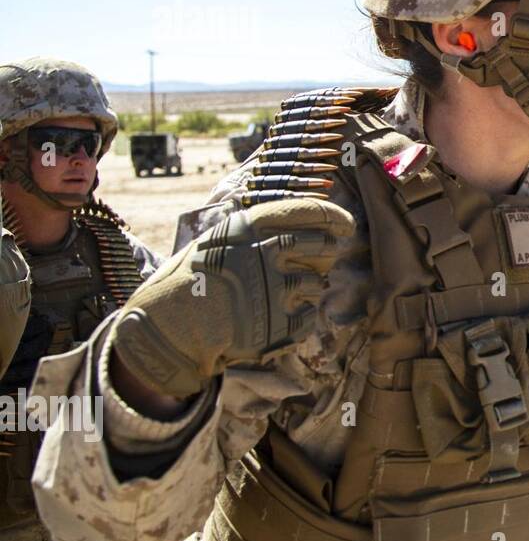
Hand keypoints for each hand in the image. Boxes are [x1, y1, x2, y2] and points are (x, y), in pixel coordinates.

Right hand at [112, 198, 354, 397]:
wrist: (171, 329)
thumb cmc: (194, 280)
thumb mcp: (219, 240)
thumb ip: (259, 229)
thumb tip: (311, 222)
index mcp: (247, 227)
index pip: (307, 211)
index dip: (333, 216)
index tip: (345, 224)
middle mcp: (264, 253)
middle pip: (323, 246)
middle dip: (326, 251)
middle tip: (320, 256)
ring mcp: (274, 289)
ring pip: (317, 282)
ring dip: (307, 287)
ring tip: (277, 293)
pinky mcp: (279, 324)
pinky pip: (309, 315)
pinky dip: (298, 316)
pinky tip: (274, 316)